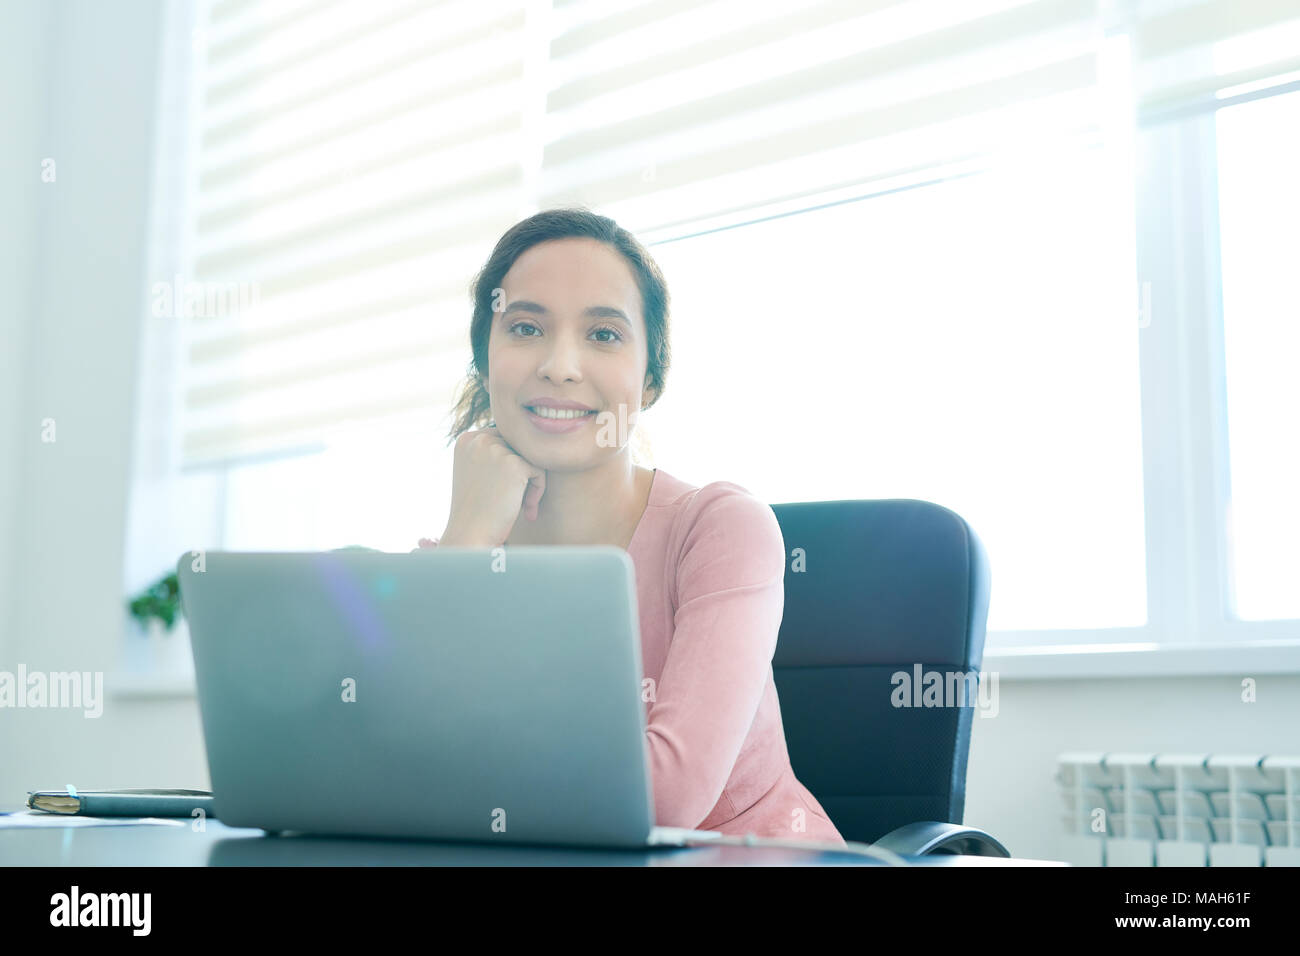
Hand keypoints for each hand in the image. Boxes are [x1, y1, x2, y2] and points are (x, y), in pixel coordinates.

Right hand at [438, 424, 545, 547]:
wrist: (470, 535)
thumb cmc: (477, 511)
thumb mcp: (478, 474)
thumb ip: (495, 455)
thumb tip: (528, 443)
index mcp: (467, 440)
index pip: (504, 440)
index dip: (511, 465)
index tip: (505, 491)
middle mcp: (479, 439)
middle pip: (519, 446)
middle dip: (523, 472)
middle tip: (519, 501)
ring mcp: (495, 450)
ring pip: (531, 457)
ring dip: (532, 482)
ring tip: (524, 506)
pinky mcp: (514, 464)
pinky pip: (540, 470)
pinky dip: (538, 490)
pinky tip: (527, 509)